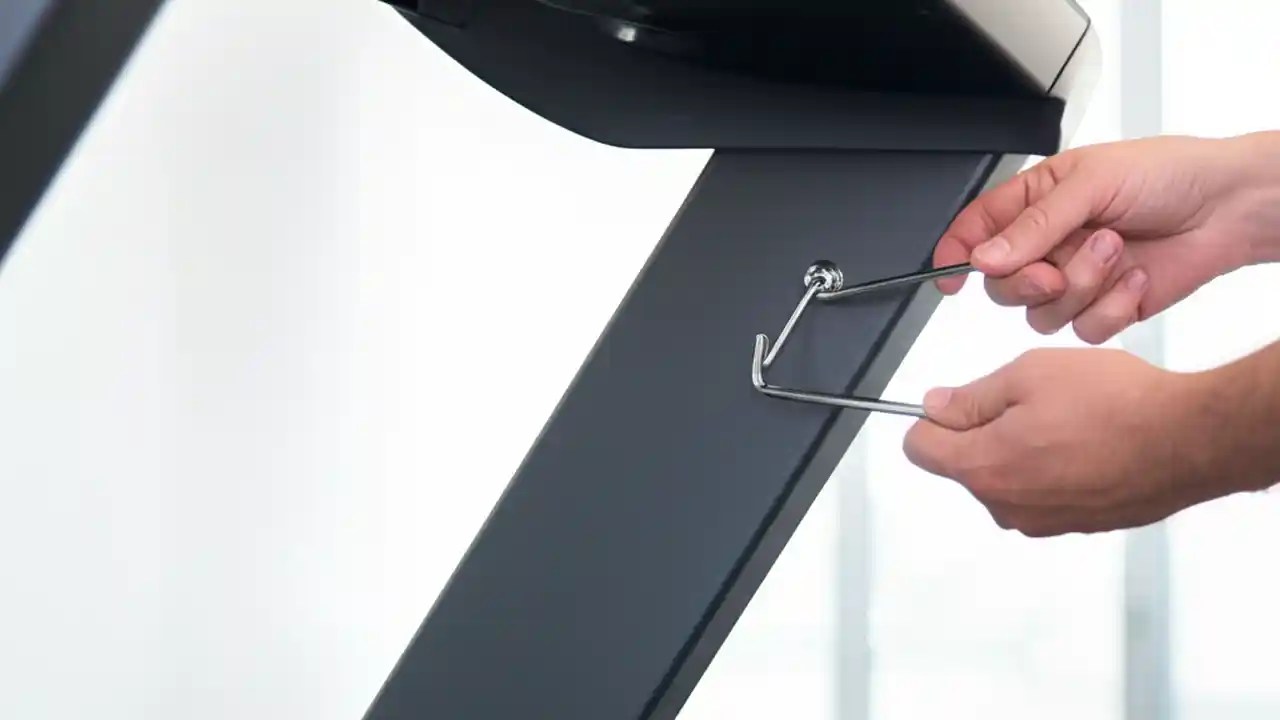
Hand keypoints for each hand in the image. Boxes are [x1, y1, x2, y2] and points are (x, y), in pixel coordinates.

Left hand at [902, 348, 1235, 536]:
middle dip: (982, 433)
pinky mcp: (1074, 526)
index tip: (962, 402)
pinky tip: (1087, 444)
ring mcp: (1041, 521)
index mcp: (983, 467)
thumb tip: (935, 407)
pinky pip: (1042, 493)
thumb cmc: (1115, 403)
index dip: (935, 419)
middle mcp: (1006, 506)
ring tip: (1067, 422)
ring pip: (1005, 479)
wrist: (1188, 440)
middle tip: (1031, 403)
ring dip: (1020, 451)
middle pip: (964, 465)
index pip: (919, 448)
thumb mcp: (1029, 375)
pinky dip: (1053, 470)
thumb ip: (972, 397)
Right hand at [934, 133, 1279, 342]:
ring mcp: (1076, 278)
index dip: (955, 255)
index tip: (951, 278)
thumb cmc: (1169, 175)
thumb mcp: (1091, 183)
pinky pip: (1084, 329)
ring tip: (1116, 253)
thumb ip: (1033, 226)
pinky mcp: (1105, 308)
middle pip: (1002, 284)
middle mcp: (1050, 244)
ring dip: (1081, 288)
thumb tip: (984, 258)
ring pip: (1041, 313)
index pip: (975, 231)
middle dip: (1029, 281)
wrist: (1231, 208)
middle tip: (1055, 270)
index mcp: (1035, 202)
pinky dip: (1112, 307)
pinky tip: (1137, 278)